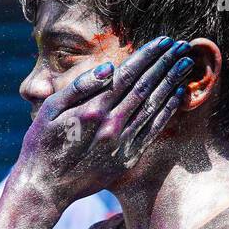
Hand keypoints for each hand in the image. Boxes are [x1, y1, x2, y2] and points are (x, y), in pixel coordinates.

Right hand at [10, 37, 193, 210]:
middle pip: (145, 87)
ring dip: (172, 82)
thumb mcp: (49, 110)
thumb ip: (80, 87)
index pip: (127, 75)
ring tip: (186, 64)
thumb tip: (110, 67)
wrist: (44, 188)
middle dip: (165, 64)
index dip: (147, 56)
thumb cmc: (41, 145)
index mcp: (92, 109)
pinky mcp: (127, 158)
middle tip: (183, 46)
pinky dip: (167, 111)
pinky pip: (153, 130)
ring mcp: (122, 143)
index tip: (163, 40)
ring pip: (154, 106)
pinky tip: (178, 95)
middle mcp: (111, 125)